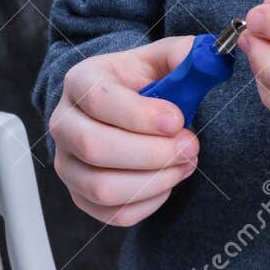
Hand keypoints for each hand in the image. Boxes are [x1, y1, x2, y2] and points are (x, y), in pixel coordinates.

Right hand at [49, 36, 201, 225]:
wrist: (125, 105)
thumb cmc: (144, 81)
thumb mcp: (163, 58)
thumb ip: (185, 55)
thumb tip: (205, 61)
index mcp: (80, 81)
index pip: (99, 101)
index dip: (141, 115)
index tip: (177, 120)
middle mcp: (64, 123)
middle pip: (95, 147)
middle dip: (153, 153)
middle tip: (191, 146)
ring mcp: (68, 163)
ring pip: (103, 188)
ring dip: (155, 180)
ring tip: (185, 163)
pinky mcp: (80, 196)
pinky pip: (114, 214)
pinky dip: (150, 202)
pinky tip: (169, 179)